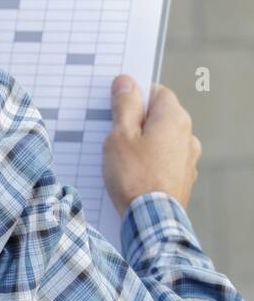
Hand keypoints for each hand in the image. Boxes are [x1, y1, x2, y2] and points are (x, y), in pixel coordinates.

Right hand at [102, 75, 201, 212]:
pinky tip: (132, 172)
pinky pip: (164, 159)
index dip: (134, 94)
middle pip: (159, 116)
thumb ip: (124, 106)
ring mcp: (188, 158)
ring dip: (143, 142)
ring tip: (119, 157)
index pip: (156, 92)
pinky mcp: (183, 177)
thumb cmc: (134, 175)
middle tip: (111, 131)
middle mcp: (187, 135)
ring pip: (161, 139)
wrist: (151, 218)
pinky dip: (150, 160)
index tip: (114, 103)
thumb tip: (126, 82)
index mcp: (174, 118)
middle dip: (135, 120)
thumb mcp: (120, 135)